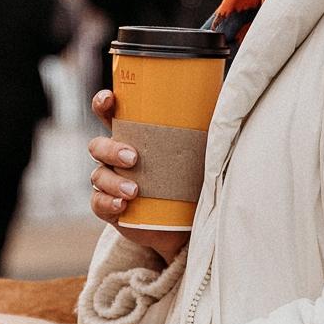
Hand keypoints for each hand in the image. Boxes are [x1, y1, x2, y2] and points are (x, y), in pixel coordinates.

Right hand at [88, 89, 187, 262]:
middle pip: (98, 146)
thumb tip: (226, 103)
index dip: (103, 103)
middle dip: (111, 149)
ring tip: (135, 191)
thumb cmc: (190, 181)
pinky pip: (98, 203)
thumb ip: (204, 130)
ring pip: (98, 176)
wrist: (186, 224)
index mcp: (132, 137)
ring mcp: (111, 183)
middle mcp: (115, 158)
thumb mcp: (198, 153)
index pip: (109, 114)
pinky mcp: (110, 208)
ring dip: (113, 182)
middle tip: (134, 158)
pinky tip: (123, 205)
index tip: (110, 98)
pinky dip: (108, 203)